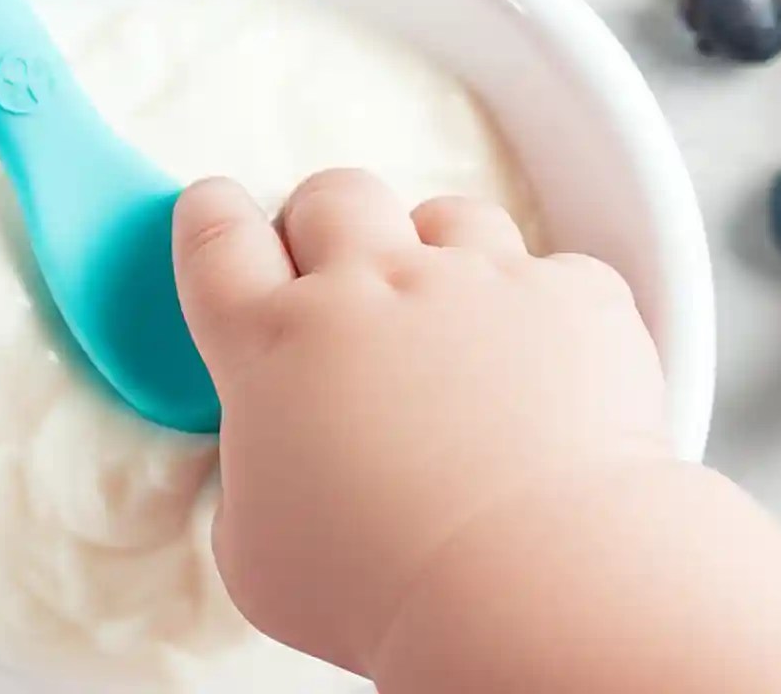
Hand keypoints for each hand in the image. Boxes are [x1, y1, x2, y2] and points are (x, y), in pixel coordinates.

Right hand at [171, 169, 667, 673]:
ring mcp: (477, 282)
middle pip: (332, 195)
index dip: (211, 216)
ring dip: (435, 255)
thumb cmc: (378, 586)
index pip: (217, 236)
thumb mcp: (255, 551)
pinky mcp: (569, 297)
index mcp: (275, 343)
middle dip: (326, 224)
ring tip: (451, 328)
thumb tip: (279, 456)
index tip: (217, 215)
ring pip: (444, 215)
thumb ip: (254, 476)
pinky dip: (538, 311)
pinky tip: (539, 375)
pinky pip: (549, 271)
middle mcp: (374, 288)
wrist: (526, 584)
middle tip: (343, 285)